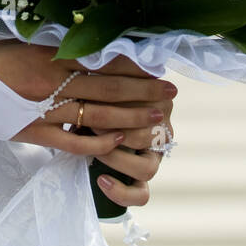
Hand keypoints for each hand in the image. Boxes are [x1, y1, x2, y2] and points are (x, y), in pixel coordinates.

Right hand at [0, 41, 176, 178]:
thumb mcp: (23, 41)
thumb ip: (56, 43)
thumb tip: (90, 39)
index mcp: (51, 55)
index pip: (102, 59)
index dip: (134, 63)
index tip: (158, 64)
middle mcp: (53, 83)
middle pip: (108, 88)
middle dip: (144, 91)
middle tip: (171, 93)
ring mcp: (45, 111)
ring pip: (97, 115)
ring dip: (131, 118)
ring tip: (157, 119)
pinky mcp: (35, 133)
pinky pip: (72, 140)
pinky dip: (96, 143)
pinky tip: (117, 142)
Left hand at [86, 59, 175, 210]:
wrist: (81, 109)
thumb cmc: (95, 88)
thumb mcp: (104, 74)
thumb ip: (113, 65)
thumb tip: (110, 50)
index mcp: (162, 102)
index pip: (156, 106)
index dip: (125, 104)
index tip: (96, 98)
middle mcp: (164, 131)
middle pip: (150, 139)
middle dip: (118, 132)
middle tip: (90, 123)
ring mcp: (155, 158)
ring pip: (147, 169)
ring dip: (118, 160)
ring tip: (95, 149)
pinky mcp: (141, 180)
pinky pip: (141, 195)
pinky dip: (121, 192)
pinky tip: (100, 179)